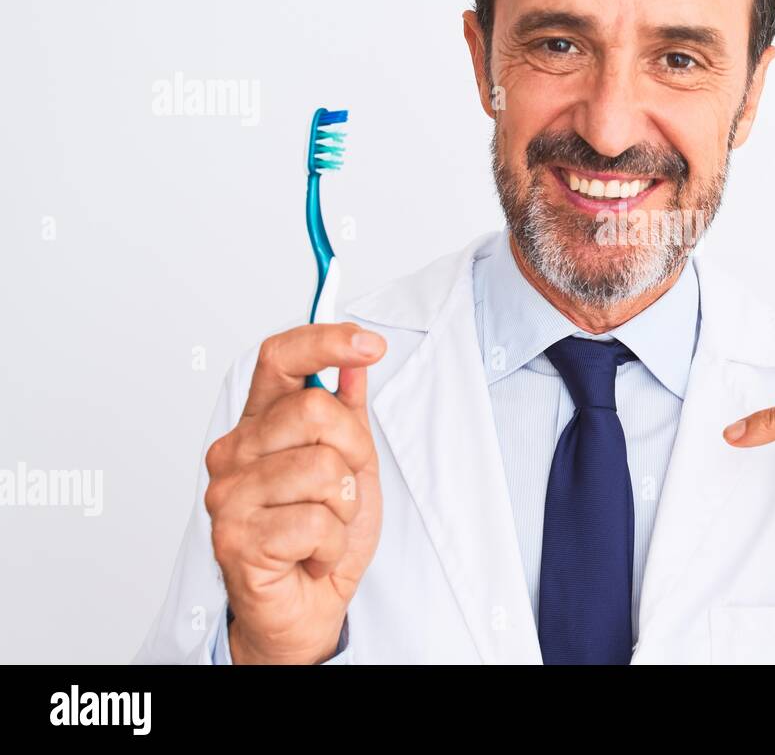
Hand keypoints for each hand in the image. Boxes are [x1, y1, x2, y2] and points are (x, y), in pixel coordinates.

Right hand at [204, 323, 386, 663]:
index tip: (369, 344)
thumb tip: (355, 362)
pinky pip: (316, 521)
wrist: (303, 607)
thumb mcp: (350, 464)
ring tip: (325, 527)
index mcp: (260, 425)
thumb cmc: (319, 537)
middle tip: (341, 492)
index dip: (326, 342)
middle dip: (353, 454)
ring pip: (323, 470)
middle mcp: (235, 453)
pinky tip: (310, 553)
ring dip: (344, 506)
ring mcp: (229, 495)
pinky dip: (331, 543)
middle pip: (316, 412)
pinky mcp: (236, 538)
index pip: (280, 359)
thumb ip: (348, 413)